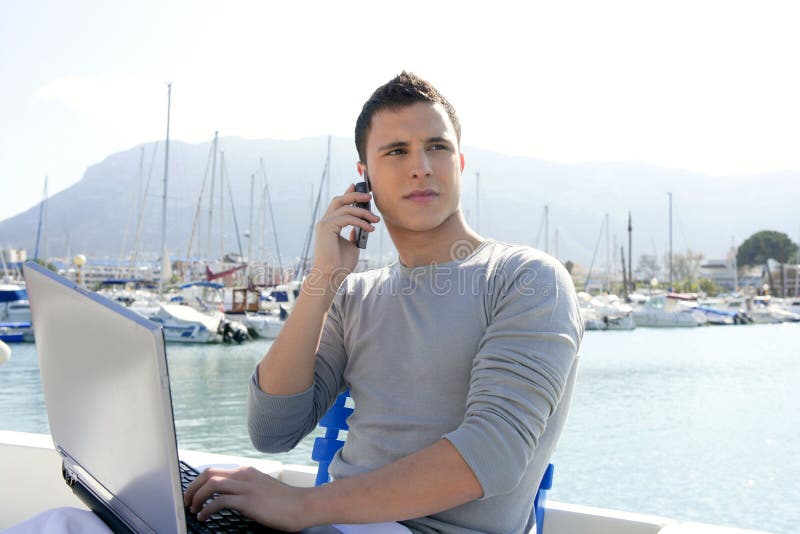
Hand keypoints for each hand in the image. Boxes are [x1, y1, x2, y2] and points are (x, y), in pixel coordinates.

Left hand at [183, 466, 310, 531]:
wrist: (303, 505)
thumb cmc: (286, 501)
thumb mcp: (263, 488)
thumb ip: (247, 488)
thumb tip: (231, 497)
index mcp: (247, 471)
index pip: (215, 470)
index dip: (199, 482)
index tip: (193, 494)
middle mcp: (244, 475)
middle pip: (209, 473)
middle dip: (192, 487)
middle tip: (187, 501)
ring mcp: (246, 487)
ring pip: (211, 484)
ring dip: (196, 497)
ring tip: (193, 509)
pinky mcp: (248, 501)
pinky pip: (219, 501)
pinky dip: (207, 509)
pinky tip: (204, 517)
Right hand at [310, 184, 379, 285]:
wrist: (331, 275)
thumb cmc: (340, 264)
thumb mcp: (351, 246)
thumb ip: (354, 234)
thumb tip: (359, 227)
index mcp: (329, 224)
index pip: (339, 204)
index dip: (348, 193)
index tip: (358, 186)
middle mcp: (325, 222)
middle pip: (340, 200)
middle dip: (355, 195)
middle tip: (369, 197)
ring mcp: (324, 224)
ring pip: (345, 208)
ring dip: (363, 212)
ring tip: (375, 220)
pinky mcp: (326, 228)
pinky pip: (346, 218)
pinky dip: (360, 221)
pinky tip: (370, 228)